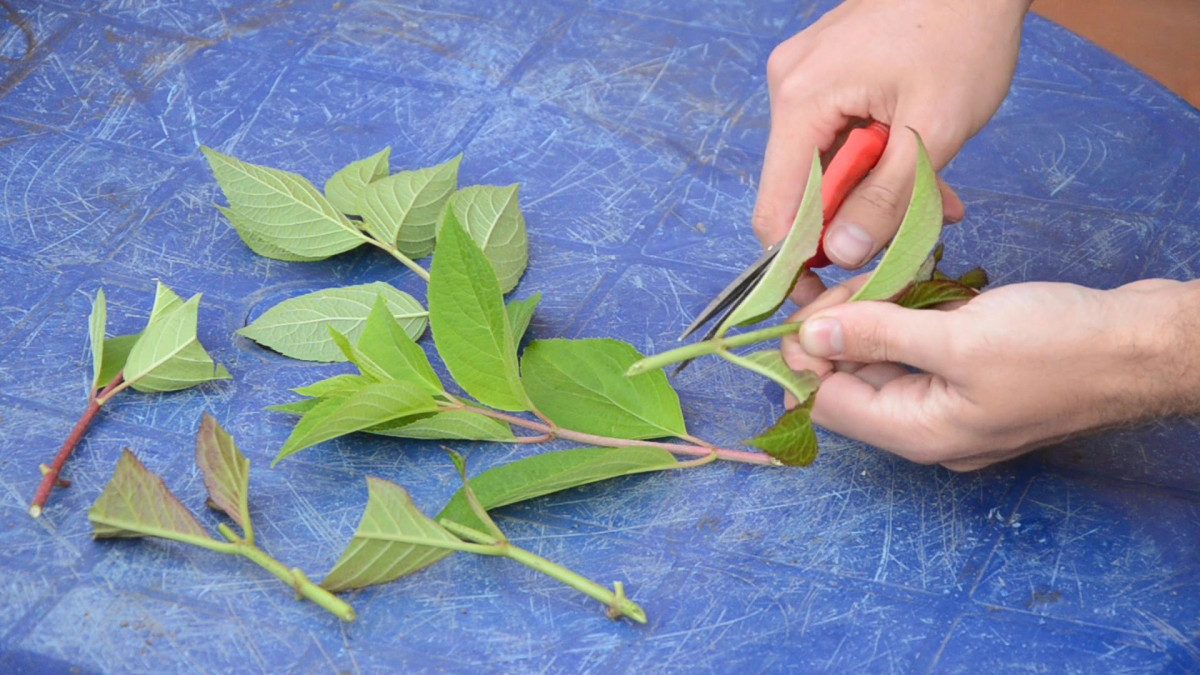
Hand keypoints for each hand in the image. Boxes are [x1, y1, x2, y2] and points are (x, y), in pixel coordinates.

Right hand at [756, 0, 1027, 301]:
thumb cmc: (964, 32)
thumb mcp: (933, 129)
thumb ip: (885, 198)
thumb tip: (841, 255)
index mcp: (801, 101)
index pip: (776, 210)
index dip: (799, 263)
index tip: (833, 293)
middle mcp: (788, 88)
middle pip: (799, 190)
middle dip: (852, 223)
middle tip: (911, 236)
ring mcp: (804, 77)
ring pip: (823, 166)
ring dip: (871, 193)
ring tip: (934, 199)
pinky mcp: (825, 73)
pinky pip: (837, 137)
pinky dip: (874, 161)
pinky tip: (919, 167)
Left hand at [780, 279, 1196, 470]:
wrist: (1147, 346)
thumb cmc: (1062, 348)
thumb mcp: (958, 338)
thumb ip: (876, 336)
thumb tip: (808, 336)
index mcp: (918, 434)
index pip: (827, 403)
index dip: (806, 355)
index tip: (806, 302)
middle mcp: (928, 428)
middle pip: (852, 379)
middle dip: (839, 327)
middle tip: (852, 278)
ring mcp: (953, 404)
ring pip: (885, 358)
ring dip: (875, 315)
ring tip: (888, 275)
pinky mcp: (975, 375)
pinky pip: (922, 349)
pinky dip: (911, 316)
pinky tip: (917, 284)